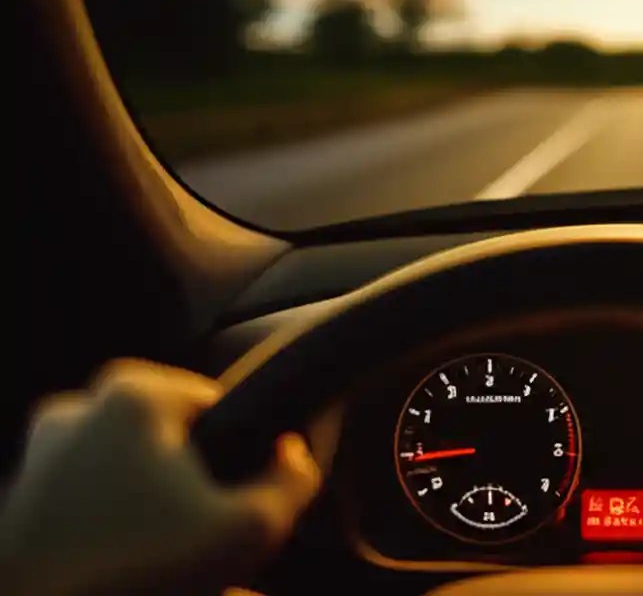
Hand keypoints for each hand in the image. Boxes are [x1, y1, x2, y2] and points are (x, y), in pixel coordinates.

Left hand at [0, 359, 320, 594]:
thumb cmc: (137, 570)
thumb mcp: (249, 530)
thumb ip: (294, 481)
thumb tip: (293, 455)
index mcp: (134, 394)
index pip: (221, 404)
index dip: (241, 456)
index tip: (235, 502)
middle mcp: (79, 408)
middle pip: (172, 442)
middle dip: (194, 487)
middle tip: (204, 539)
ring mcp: (41, 452)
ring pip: (130, 475)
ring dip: (155, 511)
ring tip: (171, 561)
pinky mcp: (21, 497)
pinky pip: (93, 504)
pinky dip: (116, 531)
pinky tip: (133, 568)